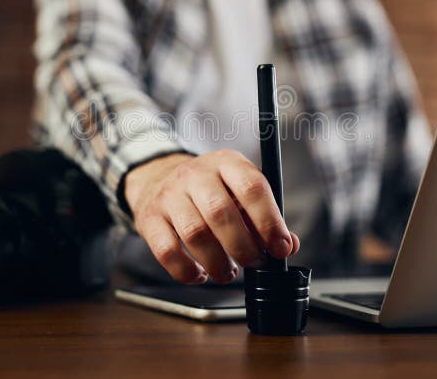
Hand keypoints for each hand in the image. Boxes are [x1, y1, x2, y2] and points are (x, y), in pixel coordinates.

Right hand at [124, 150, 299, 283]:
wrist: (158, 177)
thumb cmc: (209, 190)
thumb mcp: (239, 190)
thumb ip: (265, 217)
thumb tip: (287, 245)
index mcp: (226, 162)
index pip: (252, 187)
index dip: (269, 221)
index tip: (280, 248)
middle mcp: (196, 174)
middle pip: (221, 213)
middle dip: (243, 247)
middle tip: (253, 263)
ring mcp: (170, 194)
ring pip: (195, 234)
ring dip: (217, 263)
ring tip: (227, 272)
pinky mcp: (150, 217)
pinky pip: (167, 251)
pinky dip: (186, 271)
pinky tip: (199, 274)